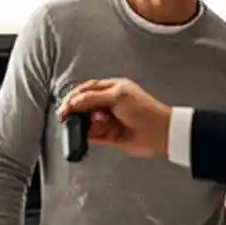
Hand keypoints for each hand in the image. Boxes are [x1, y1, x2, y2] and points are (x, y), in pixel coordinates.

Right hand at [56, 79, 172, 158]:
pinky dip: (90, 135)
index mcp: (113, 89)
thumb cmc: (146, 111)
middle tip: (67, 116)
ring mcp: (110, 119)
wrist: (160, 133)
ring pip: (88, 121)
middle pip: (85, 105)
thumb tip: (74, 101)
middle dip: (77, 110)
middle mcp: (110, 103)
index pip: (87, 89)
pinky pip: (93, 135)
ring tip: (96, 123)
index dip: (74, 96)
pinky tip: (93, 133)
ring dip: (87, 123)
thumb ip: (92, 98)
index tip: (65, 105)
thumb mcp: (117, 97)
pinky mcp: (110, 135)